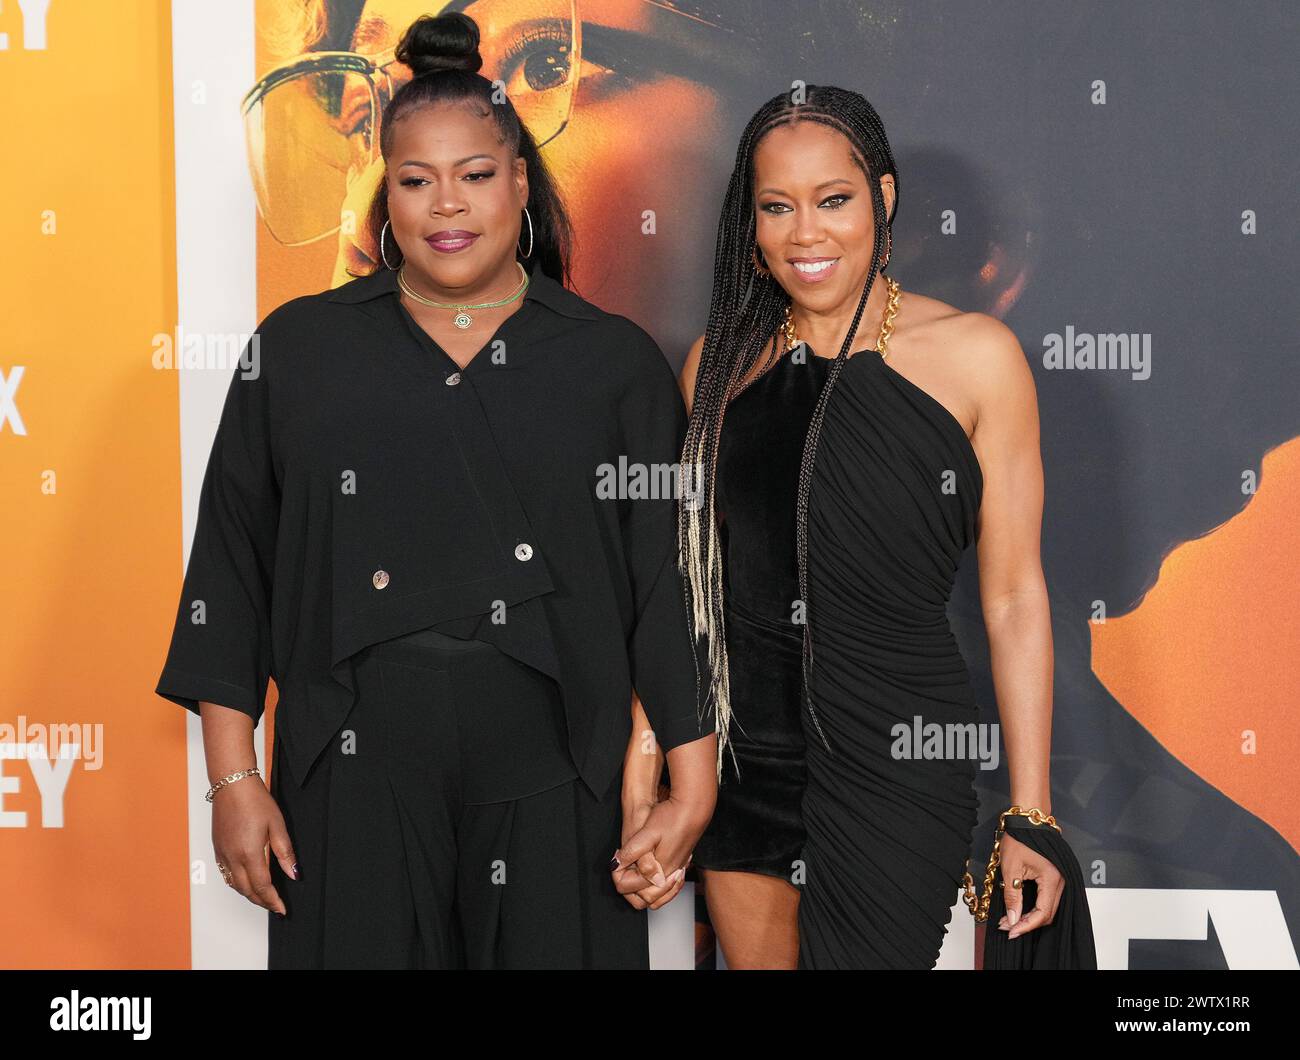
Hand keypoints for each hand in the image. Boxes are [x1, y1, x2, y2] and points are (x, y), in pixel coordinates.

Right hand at [211, 776, 297, 915]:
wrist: (232, 786)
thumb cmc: (255, 801)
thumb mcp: (277, 826)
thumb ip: (285, 853)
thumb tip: (294, 873)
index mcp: (249, 854)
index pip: (262, 886)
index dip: (273, 900)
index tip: (282, 908)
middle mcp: (232, 858)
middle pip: (246, 890)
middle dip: (261, 901)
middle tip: (274, 905)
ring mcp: (222, 854)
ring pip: (234, 885)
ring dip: (248, 894)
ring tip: (263, 897)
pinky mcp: (217, 849)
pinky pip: (226, 875)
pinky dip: (237, 883)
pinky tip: (246, 881)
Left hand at [611, 790, 710, 910]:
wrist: (694, 809)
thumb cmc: (672, 818)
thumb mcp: (647, 833)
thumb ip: (633, 852)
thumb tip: (618, 866)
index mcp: (658, 872)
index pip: (629, 888)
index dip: (617, 874)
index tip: (617, 858)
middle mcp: (668, 876)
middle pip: (644, 898)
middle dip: (629, 885)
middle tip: (624, 865)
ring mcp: (676, 871)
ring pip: (657, 895)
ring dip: (642, 887)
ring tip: (633, 868)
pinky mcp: (681, 864)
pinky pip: (667, 885)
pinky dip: (656, 883)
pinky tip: (650, 867)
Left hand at [996, 832, 1062, 938]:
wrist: (1027, 821)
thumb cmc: (1019, 838)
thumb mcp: (1010, 868)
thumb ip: (1012, 896)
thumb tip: (1012, 918)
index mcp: (1052, 878)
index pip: (1042, 912)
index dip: (1026, 925)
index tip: (1010, 931)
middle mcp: (1062, 881)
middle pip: (1048, 914)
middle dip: (1026, 923)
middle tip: (1007, 927)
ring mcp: (1061, 880)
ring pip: (1048, 908)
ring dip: (1030, 916)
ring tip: (1010, 919)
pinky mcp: (1056, 878)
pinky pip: (1048, 899)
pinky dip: (1035, 907)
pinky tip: (1020, 909)